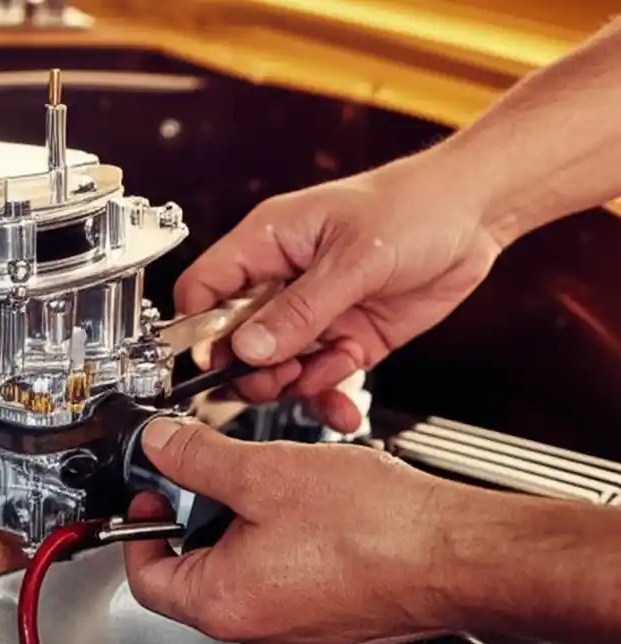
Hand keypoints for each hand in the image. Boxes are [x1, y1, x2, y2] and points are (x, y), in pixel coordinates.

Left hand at [123, 416, 477, 643]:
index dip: (140, 529)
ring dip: (242, 529)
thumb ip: (196, 457)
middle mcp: (255, 629)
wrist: (456, 553)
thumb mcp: (262, 472)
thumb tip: (161, 445)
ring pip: (242, 575)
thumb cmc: (374, 528)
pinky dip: (283, 545)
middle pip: (193, 576)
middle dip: (196, 521)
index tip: (150, 495)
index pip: (146, 577)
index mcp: (222, 602)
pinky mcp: (331, 619)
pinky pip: (285, 581)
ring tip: (269, 487)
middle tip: (209, 479)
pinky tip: (310, 511)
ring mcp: (296, 629)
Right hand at [180, 151, 505, 431]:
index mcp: (266, 243)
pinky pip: (319, 379)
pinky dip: (328, 396)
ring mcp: (313, 313)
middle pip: (235, 340)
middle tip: (280, 376)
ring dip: (296, 383)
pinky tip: (343, 405)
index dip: (201, 331)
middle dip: (253, 368)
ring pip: (276, 367)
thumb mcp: (354, 258)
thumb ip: (301, 309)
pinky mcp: (345, 338)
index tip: (216, 363)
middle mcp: (282, 281)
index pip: (204, 290)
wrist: (477, 215)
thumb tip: (249, 347)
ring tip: (326, 374)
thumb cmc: (415, 205)